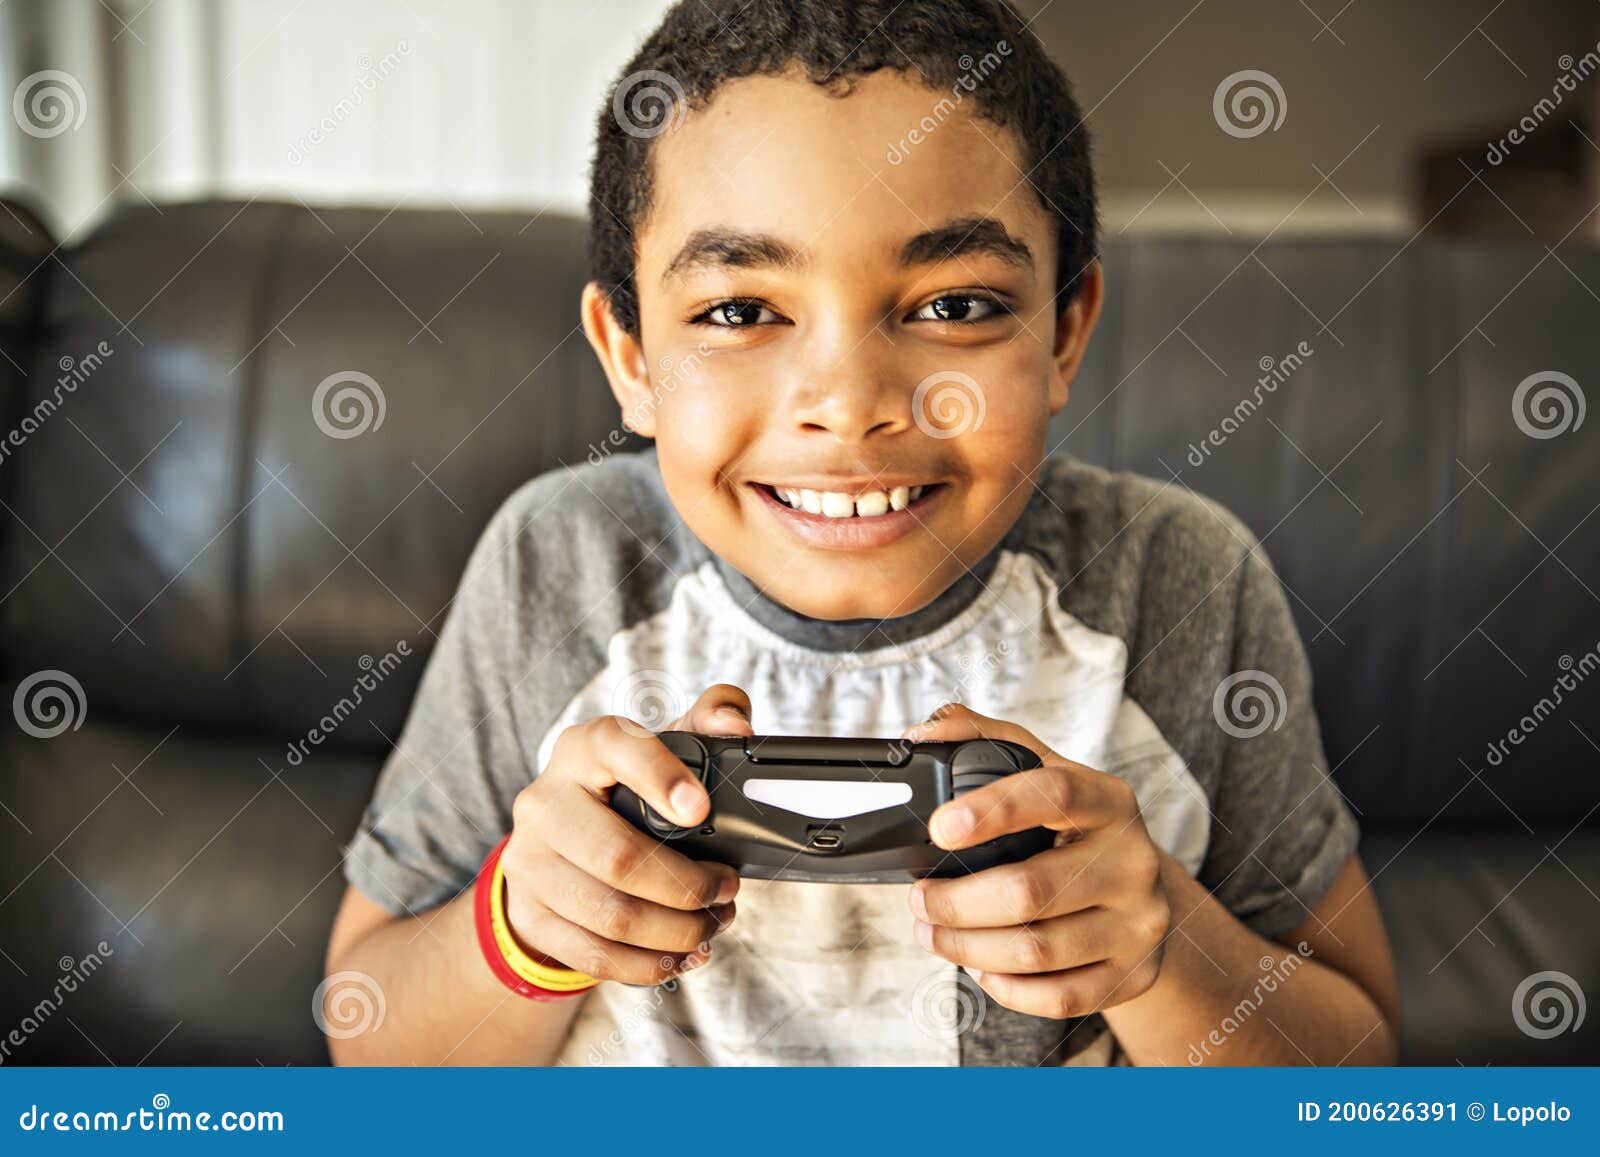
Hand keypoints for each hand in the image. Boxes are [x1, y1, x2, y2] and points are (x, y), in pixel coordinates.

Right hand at [499, 684, 753, 984]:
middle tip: (727, 888)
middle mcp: (544, 803)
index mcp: (582, 749)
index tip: (701, 810)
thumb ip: (710, 718)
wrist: (554, 844)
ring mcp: (529, 863)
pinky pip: (595, 955)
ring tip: (712, 922)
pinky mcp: (530, 915)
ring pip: (611, 915)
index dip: (659, 776)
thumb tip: (736, 728)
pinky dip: (650, 963)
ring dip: (677, 930)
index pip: (614, 747)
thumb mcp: (665, 745)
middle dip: (688, 884)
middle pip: (618, 857)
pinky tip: (683, 954)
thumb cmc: (625, 789)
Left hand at [902, 703, 1170, 1019]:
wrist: (1141, 890)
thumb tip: (921, 735)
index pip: (1054, 794)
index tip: (939, 828)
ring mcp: (1139, 923)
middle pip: (1031, 890)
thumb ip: (982, 738)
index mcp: (1108, 800)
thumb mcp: (1043, 771)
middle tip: (919, 898)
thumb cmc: (1076, 827)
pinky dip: (1006, 987)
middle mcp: (1133, 861)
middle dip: (955, 901)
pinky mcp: (1134, 973)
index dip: (993, 809)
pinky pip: (1058, 996)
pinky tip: (981, 964)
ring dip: (966, 946)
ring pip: (1036, 951)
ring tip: (933, 931)